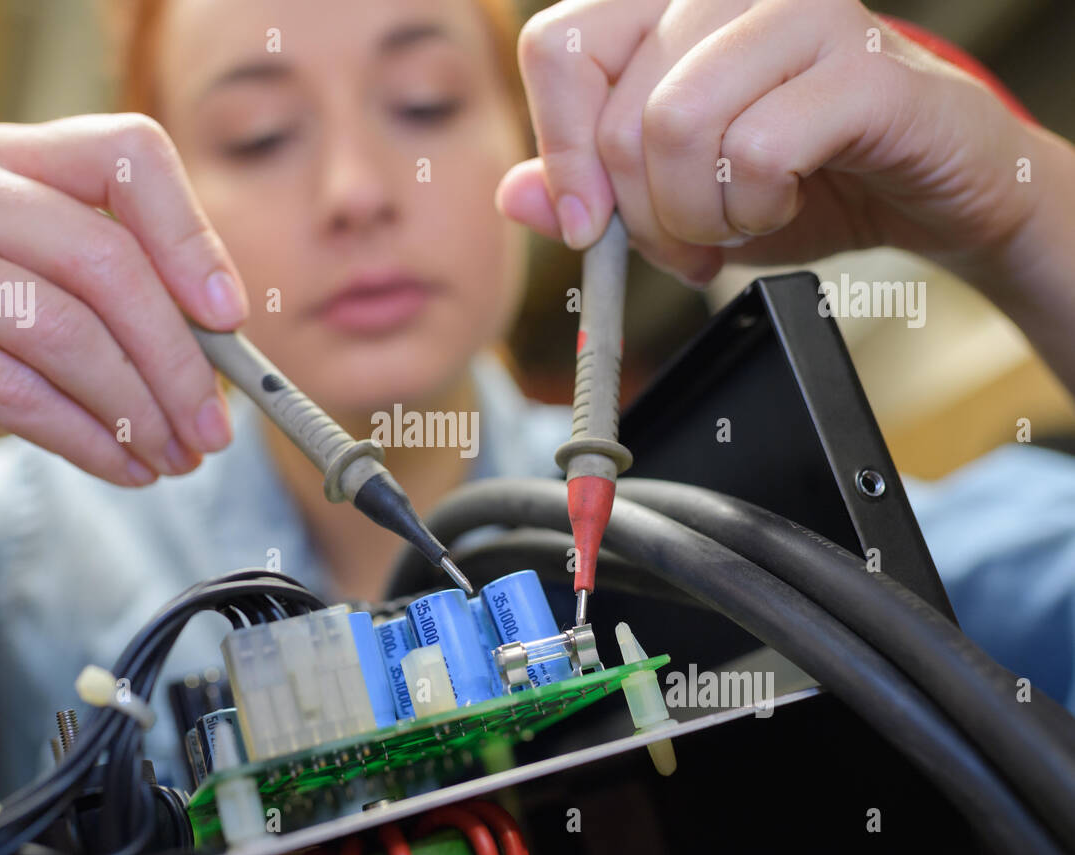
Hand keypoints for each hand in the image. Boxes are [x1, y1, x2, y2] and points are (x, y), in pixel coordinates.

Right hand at [0, 115, 248, 513]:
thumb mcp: (47, 310)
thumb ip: (128, 311)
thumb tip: (226, 358)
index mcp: (1, 156)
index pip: (125, 154)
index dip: (191, 237)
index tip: (227, 319)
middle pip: (103, 258)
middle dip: (177, 358)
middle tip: (213, 429)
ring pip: (63, 331)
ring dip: (138, 410)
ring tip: (171, 458)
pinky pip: (15, 393)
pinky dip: (88, 441)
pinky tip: (122, 467)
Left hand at [497, 0, 1041, 288]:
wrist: (925, 188)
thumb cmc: (795, 176)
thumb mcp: (668, 196)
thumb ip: (588, 190)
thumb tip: (514, 194)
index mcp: (667, 1)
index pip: (559, 48)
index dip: (562, 148)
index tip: (588, 222)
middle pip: (618, 114)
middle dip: (641, 216)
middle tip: (684, 245)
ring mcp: (802, 11)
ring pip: (677, 126)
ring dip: (697, 216)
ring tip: (734, 224)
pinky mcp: (865, 65)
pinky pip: (758, 150)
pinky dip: (755, 209)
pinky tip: (781, 205)